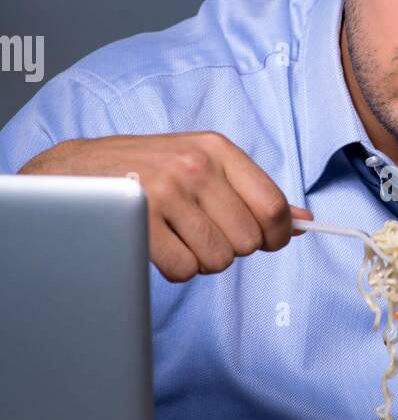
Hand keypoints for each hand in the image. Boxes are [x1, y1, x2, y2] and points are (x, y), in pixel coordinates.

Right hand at [18, 132, 311, 281]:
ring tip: (177, 237)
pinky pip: (185, 271)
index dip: (276, 236)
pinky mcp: (140, 221)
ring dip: (201, 260)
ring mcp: (165, 192)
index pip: (273, 206)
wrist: (71, 172)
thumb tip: (303, 221)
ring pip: (218, 259)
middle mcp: (194, 165)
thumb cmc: (143, 170)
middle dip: (230, 248)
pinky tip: (159, 247)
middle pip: (247, 240)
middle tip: (201, 234)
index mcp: (216, 149)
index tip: (265, 242)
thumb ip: (251, 190)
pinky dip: (176, 269)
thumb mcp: (200, 163)